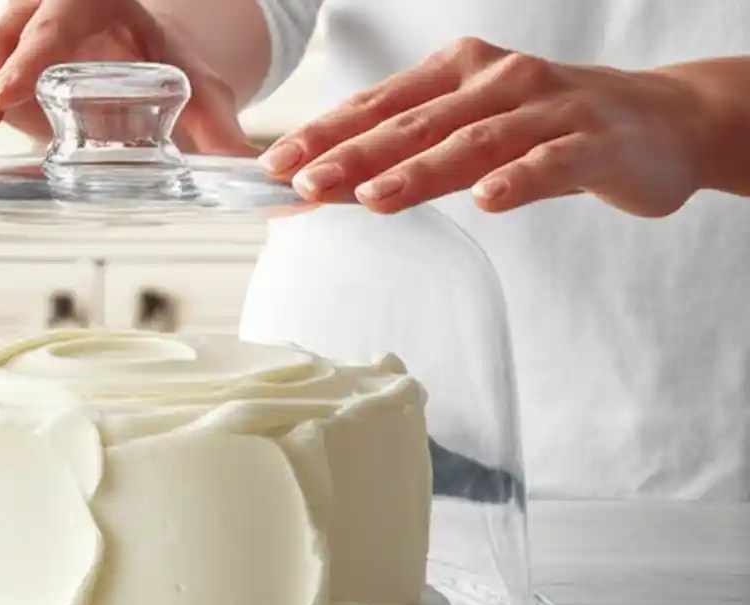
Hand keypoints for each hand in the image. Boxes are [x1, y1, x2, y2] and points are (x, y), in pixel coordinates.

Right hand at [0, 0, 255, 155]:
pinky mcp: (5, 59)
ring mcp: (24, 31)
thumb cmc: (174, 65)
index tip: (14, 94)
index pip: (60, 20)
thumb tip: (255, 172)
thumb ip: (222, 130)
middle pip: (11, 29)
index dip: (33, 55)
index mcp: (102, 0)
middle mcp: (54, 8)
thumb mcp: (202, 92)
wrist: (154, 52)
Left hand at [259, 37, 711, 216]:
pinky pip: (550, 163)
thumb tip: (328, 181)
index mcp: (459, 72)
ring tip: (372, 197)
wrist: (659, 119)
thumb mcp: (472, 124)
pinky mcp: (594, 144)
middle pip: (414, 123)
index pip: (380, 105)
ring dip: (419, 170)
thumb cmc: (546, 126)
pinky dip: (518, 179)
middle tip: (304, 185)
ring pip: (473, 142)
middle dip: (354, 155)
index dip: (327, 134)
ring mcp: (548, 110)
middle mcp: (498, 81)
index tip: (277, 165)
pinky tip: (486, 200)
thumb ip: (411, 147)